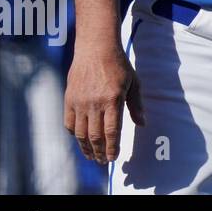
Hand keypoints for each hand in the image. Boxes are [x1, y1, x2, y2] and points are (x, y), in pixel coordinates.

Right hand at [64, 40, 145, 164]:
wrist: (95, 48)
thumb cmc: (118, 64)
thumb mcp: (133, 82)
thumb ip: (136, 105)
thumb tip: (142, 124)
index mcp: (112, 99)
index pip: (112, 131)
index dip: (112, 147)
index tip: (113, 158)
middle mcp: (94, 103)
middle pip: (95, 135)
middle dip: (100, 151)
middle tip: (103, 161)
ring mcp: (79, 102)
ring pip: (80, 132)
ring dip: (86, 147)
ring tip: (92, 156)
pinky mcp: (69, 99)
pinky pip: (69, 123)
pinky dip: (74, 134)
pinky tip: (80, 139)